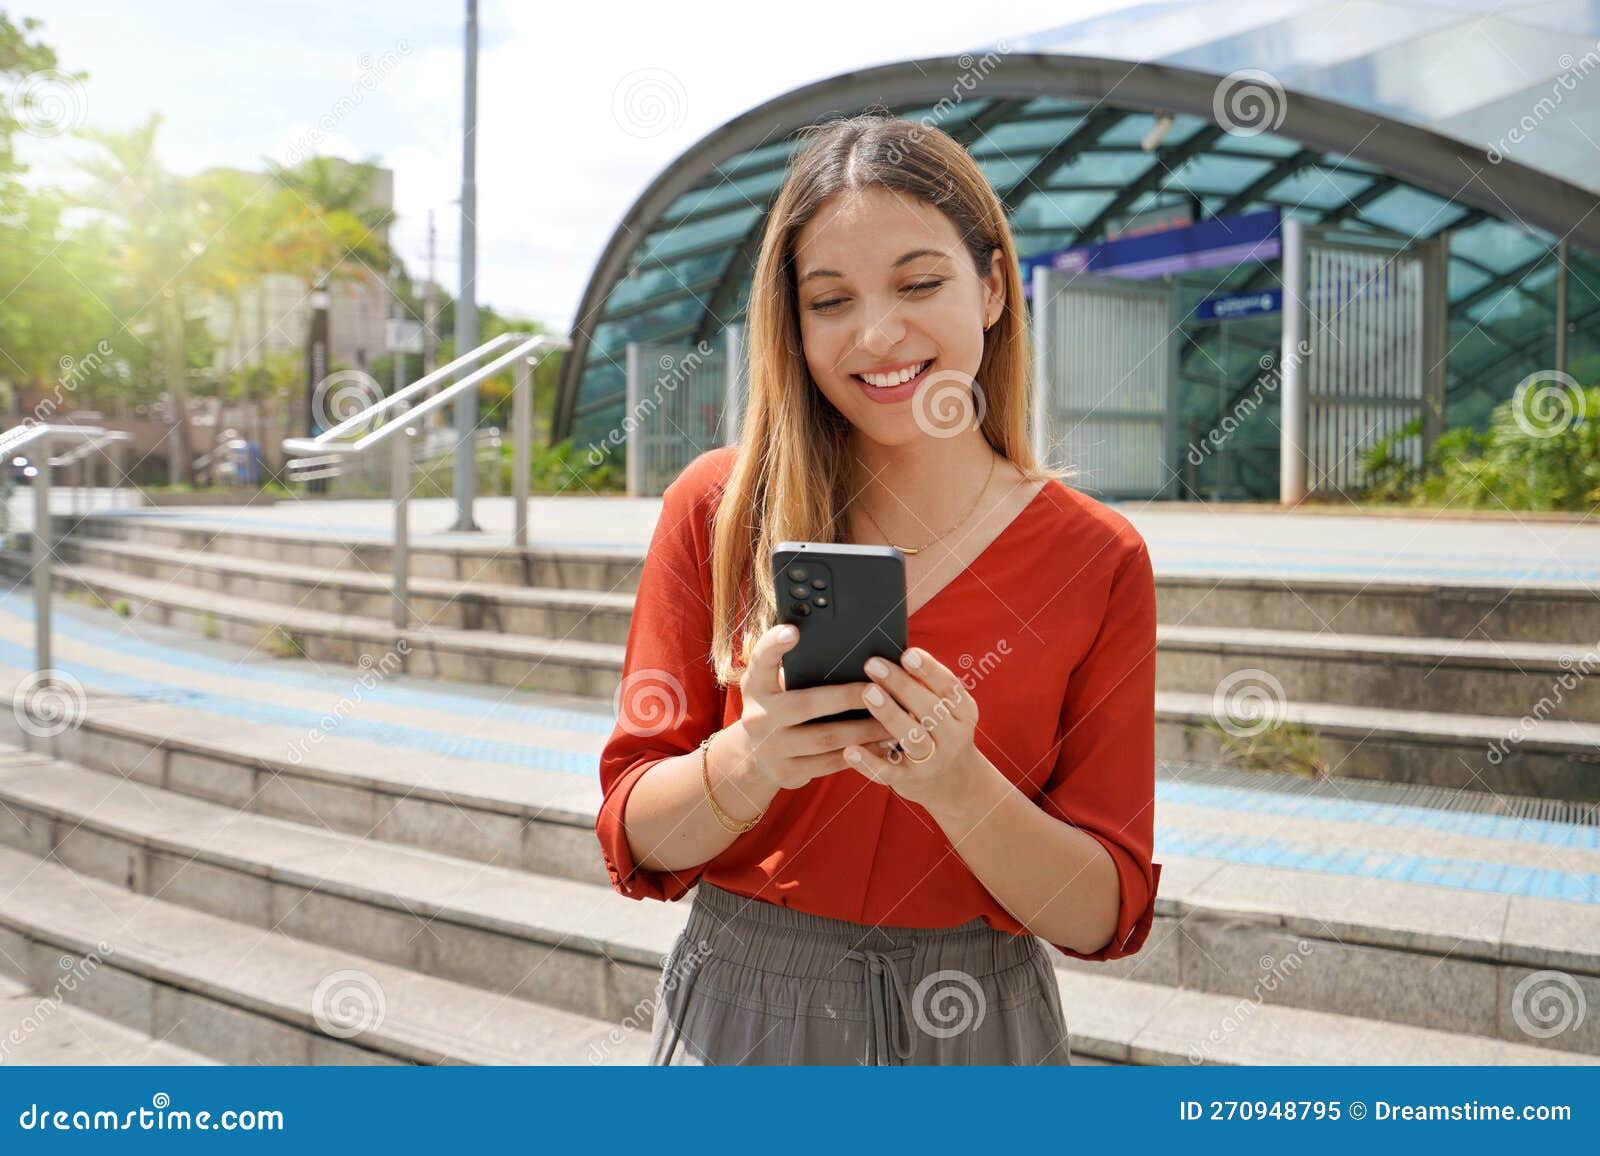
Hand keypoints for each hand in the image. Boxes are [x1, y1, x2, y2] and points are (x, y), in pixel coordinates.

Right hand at [727, 623, 897, 795]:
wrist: (757, 753)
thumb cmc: (783, 702)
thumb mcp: (778, 680)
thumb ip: (802, 661)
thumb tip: (847, 630)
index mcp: (755, 685)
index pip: (761, 659)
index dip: (774, 644)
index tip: (793, 631)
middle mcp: (757, 717)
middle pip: (805, 704)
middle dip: (845, 697)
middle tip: (878, 689)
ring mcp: (770, 749)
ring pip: (826, 738)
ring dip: (864, 729)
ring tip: (893, 719)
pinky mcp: (787, 773)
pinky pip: (831, 763)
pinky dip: (861, 751)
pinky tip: (884, 742)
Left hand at [842, 646, 982, 818]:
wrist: (951, 782)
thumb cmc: (937, 731)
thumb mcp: (944, 710)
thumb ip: (925, 686)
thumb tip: (890, 656)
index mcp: (963, 712)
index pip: (949, 687)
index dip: (929, 670)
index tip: (907, 654)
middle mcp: (953, 737)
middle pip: (929, 709)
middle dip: (901, 684)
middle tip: (874, 664)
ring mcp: (933, 761)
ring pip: (913, 738)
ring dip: (890, 714)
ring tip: (868, 693)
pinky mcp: (910, 780)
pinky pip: (889, 772)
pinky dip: (869, 762)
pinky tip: (850, 750)